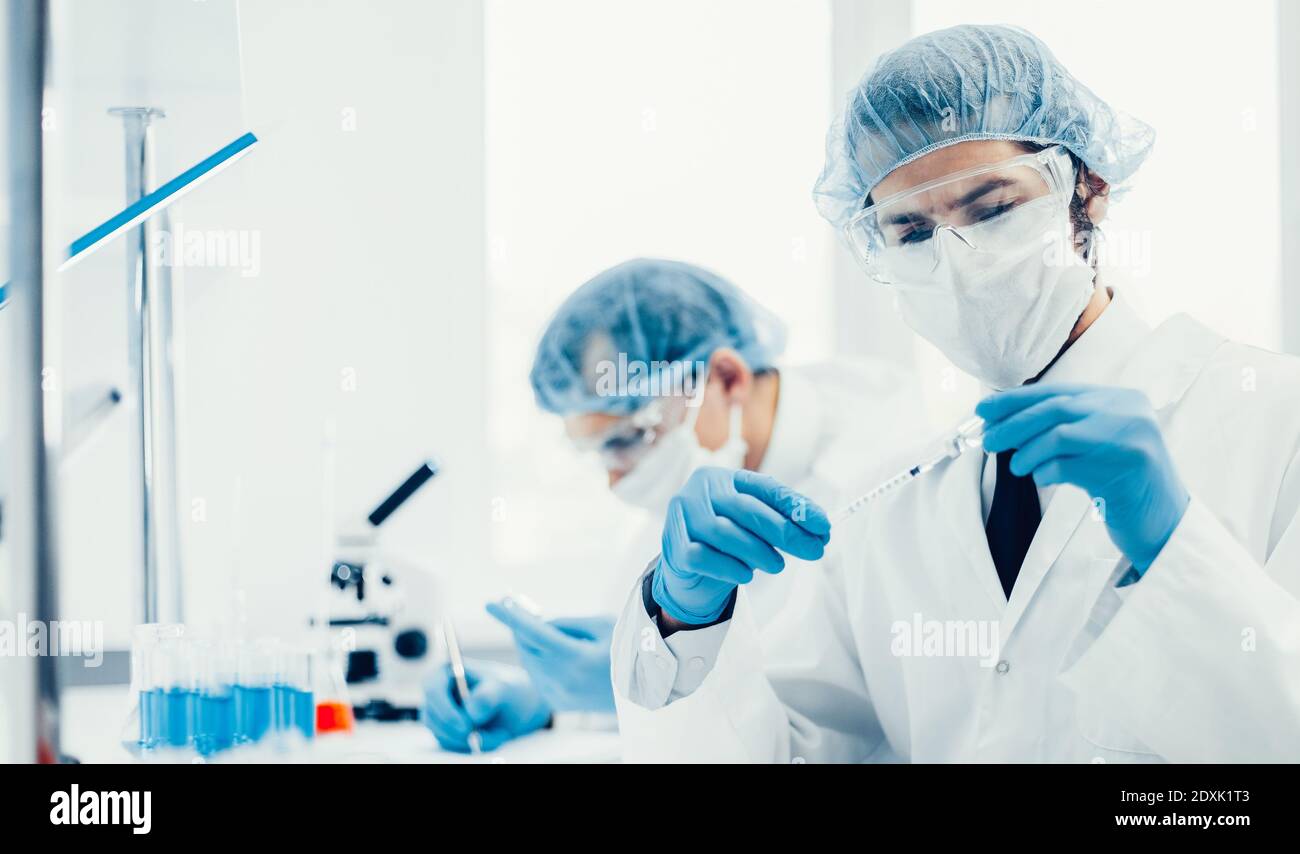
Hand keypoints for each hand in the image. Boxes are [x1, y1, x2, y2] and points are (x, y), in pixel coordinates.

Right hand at [420, 659, 550, 752]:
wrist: (517, 708)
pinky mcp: (445, 731)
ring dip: (468, 740)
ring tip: (499, 733)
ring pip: (440, 734)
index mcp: (448, 671)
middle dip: (456, 731)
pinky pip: (451, 745)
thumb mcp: (505, 689)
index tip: (466, 727)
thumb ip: (488, 697)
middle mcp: (438, 692)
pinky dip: (471, 746)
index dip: (445, 710)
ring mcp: (439, 713)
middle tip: (479, 738)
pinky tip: (493, 736)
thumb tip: (471, 712)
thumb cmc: (508, 691)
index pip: (433, 689)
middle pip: (431, 717)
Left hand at [487, 601, 615, 713]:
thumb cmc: (626, 649)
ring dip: (530, 644)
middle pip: (526, 647)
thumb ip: (565, 622)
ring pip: (528, 662)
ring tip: (553, 635)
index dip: (510, 615)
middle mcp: (563, 680)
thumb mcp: (600, 625)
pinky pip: (536, 675)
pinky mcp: (557, 702)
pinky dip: (538, 660)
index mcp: (575, 658)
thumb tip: (538, 624)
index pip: (532, 632)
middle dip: (522, 628)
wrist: (643, 686)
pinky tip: (555, 654)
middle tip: (524, 610)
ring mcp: (559, 694)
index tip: (491, 603)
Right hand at [654, 467, 830, 624]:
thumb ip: (780, 520)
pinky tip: (745, 574)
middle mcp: (700, 490)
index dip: (796, 507)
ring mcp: (682, 516)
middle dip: (783, 531)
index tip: (823, 525)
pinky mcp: (673, 545)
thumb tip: (820, 531)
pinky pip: (702, 556)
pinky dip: (728, 567)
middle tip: (812, 550)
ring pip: (723, 532)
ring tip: (777, 565)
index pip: (765, 488)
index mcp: (724, 478)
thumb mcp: (752, 523)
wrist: (687, 565)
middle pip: (745, 509)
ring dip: (757, 551)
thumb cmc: (727, 539)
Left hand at [977, 382, 1189, 572]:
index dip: (1016, 400)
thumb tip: (1003, 420)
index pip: (1058, 392)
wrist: (1165, 523)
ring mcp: (1129, 438)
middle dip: (1013, 424)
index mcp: (1121, 398)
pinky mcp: (1125, 469)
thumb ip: (1064, 425)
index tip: (983, 410)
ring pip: (1059, 434)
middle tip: (988, 441)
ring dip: (1028, 452)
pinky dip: (1045, 472)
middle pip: (1055, 409)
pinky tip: (1043, 479)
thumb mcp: (1097, 443)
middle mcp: (1128, 412)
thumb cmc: (1122, 483)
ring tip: (1017, 467)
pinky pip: (1067, 464)